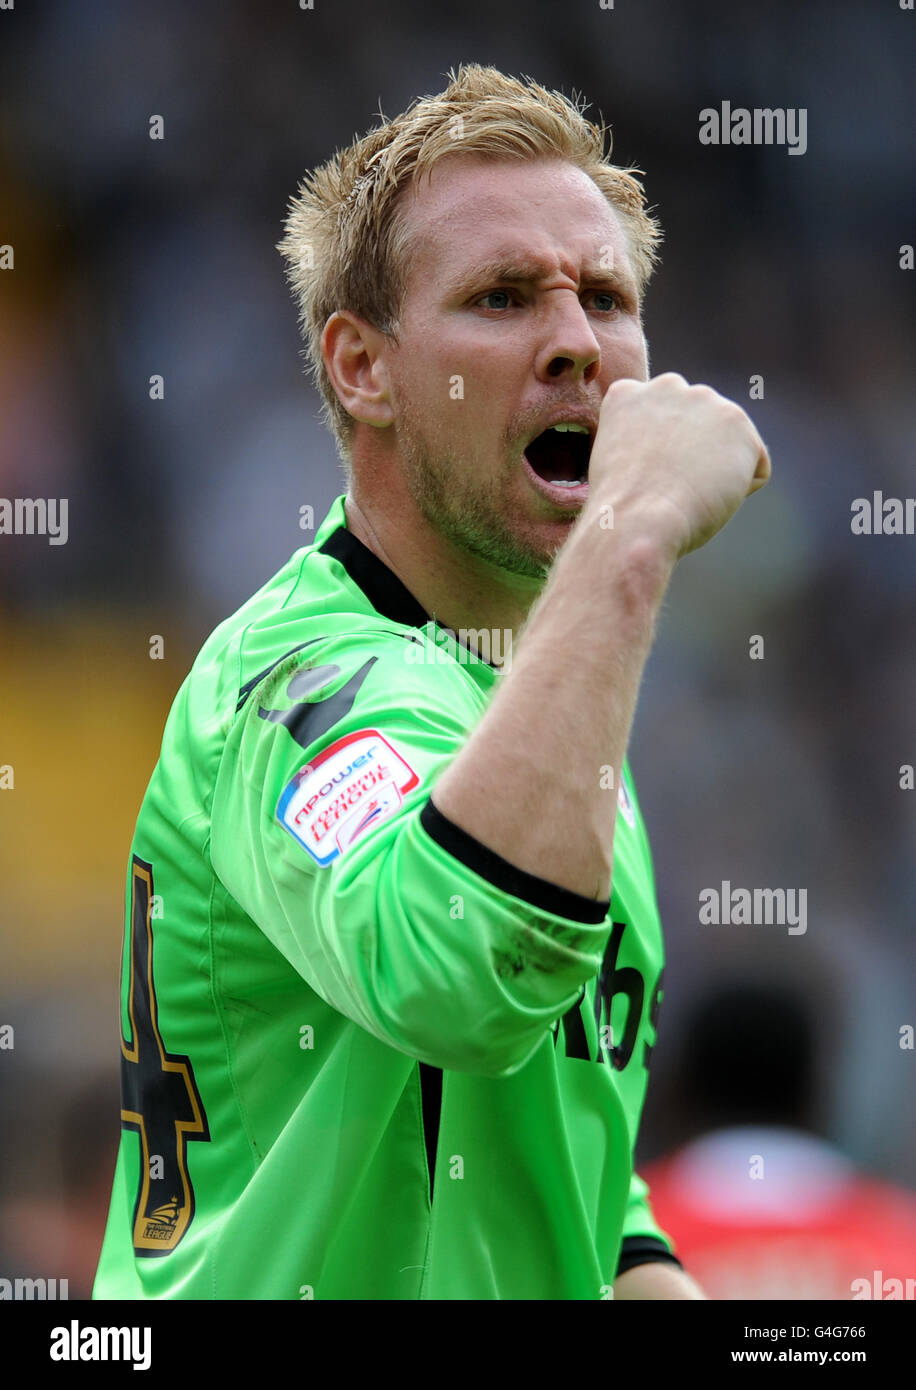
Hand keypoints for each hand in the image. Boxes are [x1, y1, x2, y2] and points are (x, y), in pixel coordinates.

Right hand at [586, 372, 770, 561]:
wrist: (638, 521)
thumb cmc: (622, 512)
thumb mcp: (617, 463)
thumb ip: (642, 445)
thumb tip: (670, 457)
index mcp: (628, 394)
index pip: (659, 424)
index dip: (657, 461)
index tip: (645, 482)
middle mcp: (667, 386)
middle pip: (697, 429)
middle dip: (692, 459)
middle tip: (669, 490)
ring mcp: (704, 400)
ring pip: (727, 446)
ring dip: (716, 474)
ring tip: (688, 494)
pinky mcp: (737, 421)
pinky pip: (754, 468)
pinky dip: (740, 492)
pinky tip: (709, 499)